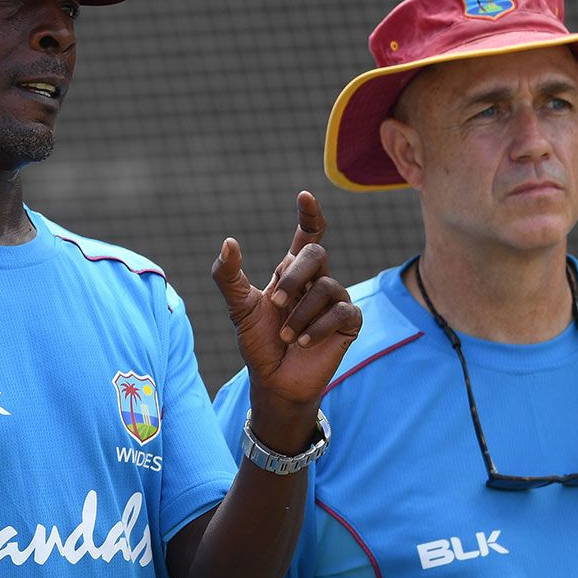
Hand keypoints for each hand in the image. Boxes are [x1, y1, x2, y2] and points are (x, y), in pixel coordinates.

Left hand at [212, 192, 361, 446]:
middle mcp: (317, 281)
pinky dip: (318, 326)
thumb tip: (229, 241)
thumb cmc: (257, 343)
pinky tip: (302, 341)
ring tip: (285, 336)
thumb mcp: (238, 308)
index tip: (304, 195)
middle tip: (276, 302)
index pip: (309, 234)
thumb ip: (228, 276)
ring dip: (300, 314)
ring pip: (327, 286)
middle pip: (317, 254)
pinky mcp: (349, 323)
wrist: (274, 381)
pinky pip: (342, 311)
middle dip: (295, 276)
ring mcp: (336, 301)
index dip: (310, 214)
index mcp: (293, 272)